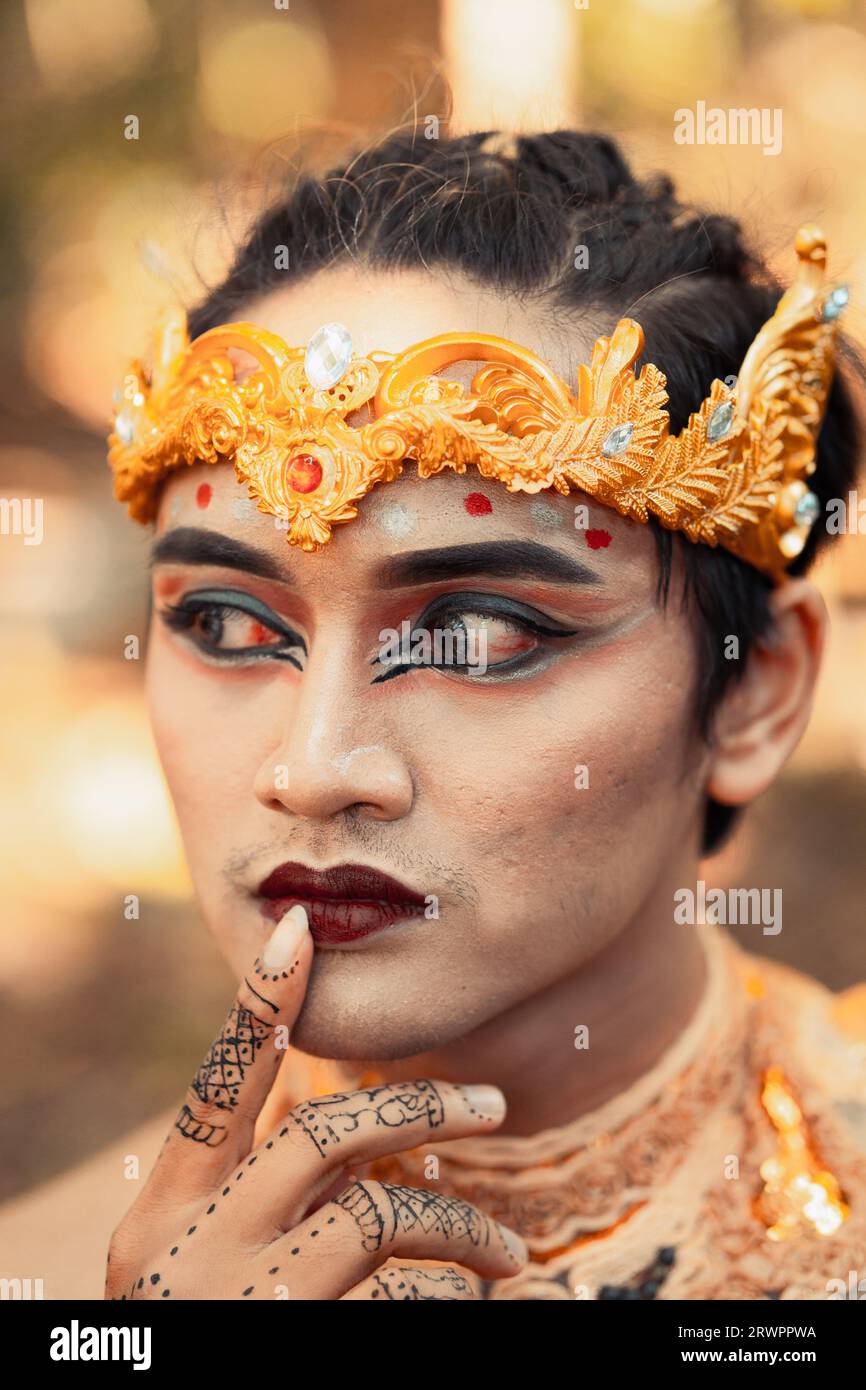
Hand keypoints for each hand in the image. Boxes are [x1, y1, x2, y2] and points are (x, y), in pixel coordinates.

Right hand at [105, 905, 527, 1299]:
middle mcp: (188, 1249)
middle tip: (492, 1107)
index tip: (304, 932)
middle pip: (321, 1134)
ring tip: (509, 1256)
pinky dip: (445, 1294)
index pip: (215, 1088)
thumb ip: (253, 1207)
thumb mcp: (196, 1278)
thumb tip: (361, 1152)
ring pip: (376, 1213)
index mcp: (161, 1217)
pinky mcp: (292, 1340)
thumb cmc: (200, 1347)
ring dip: (458, 1224)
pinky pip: (402, 1297)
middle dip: (417, 1107)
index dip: (259, 1006)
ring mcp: (238, 1300)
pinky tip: (464, 1307)